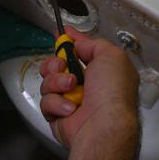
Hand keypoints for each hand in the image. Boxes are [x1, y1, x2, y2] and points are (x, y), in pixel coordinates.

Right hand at [39, 27, 139, 152]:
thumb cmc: (112, 91)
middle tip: (61, 66)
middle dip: (55, 63)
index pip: (83, 52)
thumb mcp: (112, 56)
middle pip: (58, 66)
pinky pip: (47, 101)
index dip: (71, 42)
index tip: (60, 33)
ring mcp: (72, 101)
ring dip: (57, 82)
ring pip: (49, 82)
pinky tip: (69, 109)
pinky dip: (57, 103)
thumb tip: (79, 43)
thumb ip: (94, 44)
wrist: (102, 126)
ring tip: (70, 87)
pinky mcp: (58, 115)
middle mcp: (88, 86)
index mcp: (103, 72)